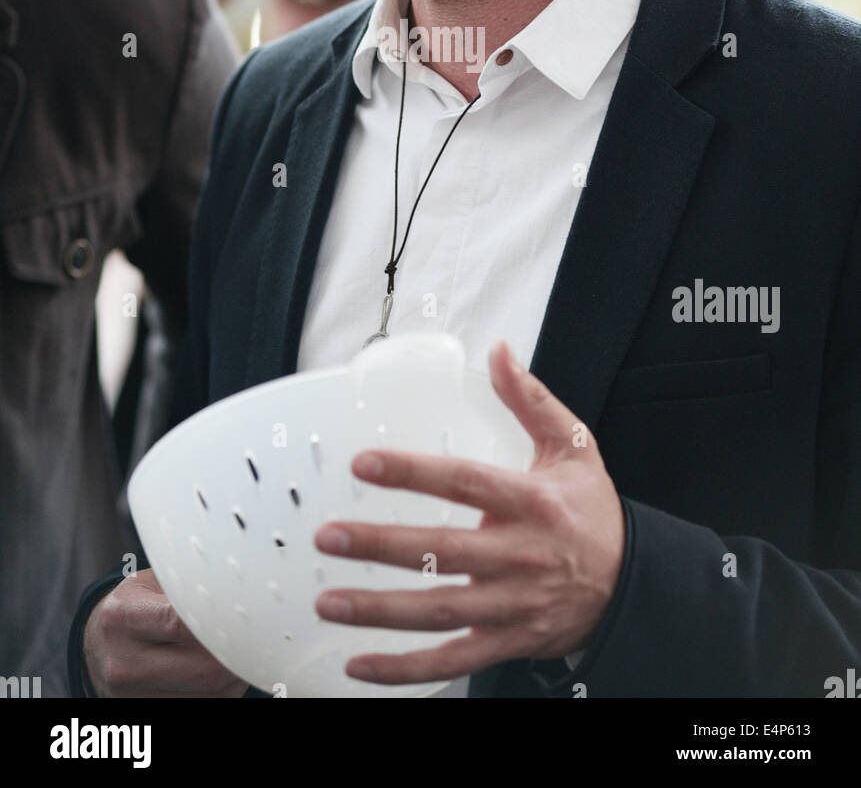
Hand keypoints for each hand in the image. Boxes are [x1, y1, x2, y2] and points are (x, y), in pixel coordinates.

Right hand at [83, 567, 247, 697]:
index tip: (245, 610)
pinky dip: (223, 690)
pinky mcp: (149, 714)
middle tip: (258, 632)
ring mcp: (134, 696)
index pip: (180, 622)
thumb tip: (236, 584)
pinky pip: (203, 706)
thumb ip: (186, 585)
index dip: (219, 618)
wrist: (100, 647)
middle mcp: (123, 662)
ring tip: (242, 648)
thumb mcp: (148, 584)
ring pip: (208, 694)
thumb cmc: (133, 607)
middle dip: (236, 650)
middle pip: (201, 668)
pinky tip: (226, 669)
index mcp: (122, 617)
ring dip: (234, 674)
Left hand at [313, 341, 625, 684]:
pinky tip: (360, 665)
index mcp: (532, 501)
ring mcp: (513, 605)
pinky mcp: (508, 642)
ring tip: (328, 601)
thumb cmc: (592, 511)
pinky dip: (405, 670)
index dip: (413, 473)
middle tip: (328, 537)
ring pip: (439, 611)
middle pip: (442, 551)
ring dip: (380, 610)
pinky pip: (453, 660)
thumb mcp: (573, 446)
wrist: (632, 584)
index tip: (363, 464)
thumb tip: (500, 351)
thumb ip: (530, 399)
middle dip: (380, 545)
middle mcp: (520, 555)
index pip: (464, 481)